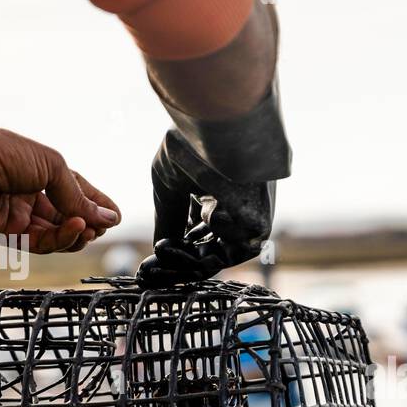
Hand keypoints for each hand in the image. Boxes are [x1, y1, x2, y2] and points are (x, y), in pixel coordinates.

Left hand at [0, 119, 119, 252]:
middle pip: (67, 217)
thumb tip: (107, 219)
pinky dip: (62, 238)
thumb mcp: (52, 167)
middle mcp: (30, 196)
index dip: (96, 204)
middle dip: (89, 223)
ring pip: (56, 235)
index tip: (115, 216)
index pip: (74, 192)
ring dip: (78, 233)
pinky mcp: (7, 235)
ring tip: (90, 229)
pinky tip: (75, 228)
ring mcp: (19, 216)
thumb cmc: (0, 152)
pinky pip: (41, 243)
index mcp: (39, 172)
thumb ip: (78, 197)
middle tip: (103, 225)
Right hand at [137, 128, 273, 284]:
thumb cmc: (192, 150)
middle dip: (174, 266)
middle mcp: (234, 212)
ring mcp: (248, 220)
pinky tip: (176, 242)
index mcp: (216, 197)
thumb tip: (159, 252)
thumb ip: (166, 220)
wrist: (215, 132)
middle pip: (205, 253)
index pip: (196, 236)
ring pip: (216, 259)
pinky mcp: (259, 227)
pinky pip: (227, 254)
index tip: (146, 267)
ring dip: (184, 264)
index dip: (171, 253)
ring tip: (160, 259)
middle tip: (146, 274)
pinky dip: (199, 253)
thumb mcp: (168, 188)